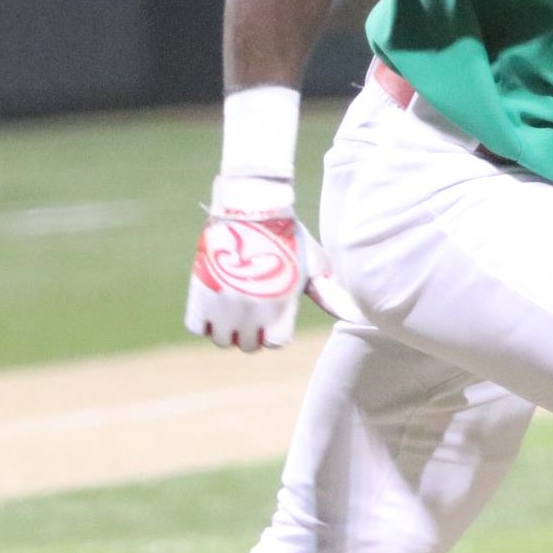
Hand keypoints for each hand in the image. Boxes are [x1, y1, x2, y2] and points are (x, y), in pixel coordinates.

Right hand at [184, 176, 359, 351]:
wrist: (252, 207)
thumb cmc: (287, 234)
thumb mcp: (312, 265)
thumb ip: (328, 293)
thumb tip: (354, 316)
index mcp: (283, 308)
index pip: (276, 343)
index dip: (274, 332)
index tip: (271, 317)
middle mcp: (255, 313)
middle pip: (249, 345)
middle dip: (250, 332)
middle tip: (249, 311)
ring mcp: (226, 305)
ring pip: (222, 340)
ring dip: (226, 329)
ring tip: (230, 308)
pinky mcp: (201, 293)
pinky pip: (197, 325)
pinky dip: (203, 320)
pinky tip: (212, 303)